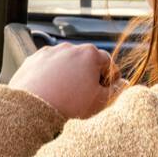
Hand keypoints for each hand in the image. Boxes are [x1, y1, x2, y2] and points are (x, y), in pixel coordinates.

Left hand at [7, 42, 126, 119]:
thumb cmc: (68, 105)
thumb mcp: (100, 101)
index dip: (110, 78)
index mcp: (89, 53)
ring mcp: (48, 52)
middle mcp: (68, 48)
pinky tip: (50, 92)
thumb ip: (117, 91)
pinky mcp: (32, 60)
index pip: (107, 62)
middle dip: (88, 75)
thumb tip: (125, 85)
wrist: (32, 108)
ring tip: (65, 96)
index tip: (106, 90)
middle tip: (86, 96)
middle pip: (85, 61)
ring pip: (65, 64)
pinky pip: (46, 67)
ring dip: (68, 75)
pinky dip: (50, 77)